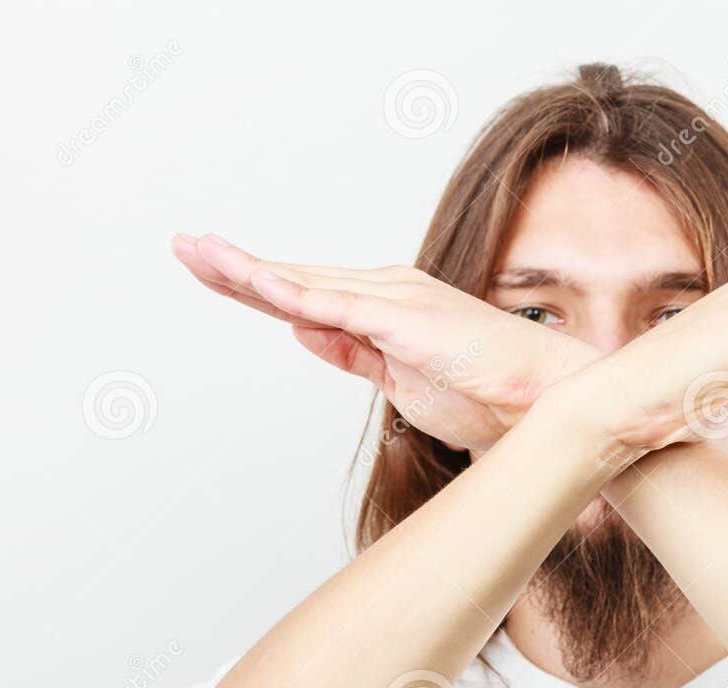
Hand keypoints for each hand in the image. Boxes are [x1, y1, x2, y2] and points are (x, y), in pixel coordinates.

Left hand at [170, 235, 596, 451]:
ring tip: (199, 253)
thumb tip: (302, 330)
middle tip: (184, 246)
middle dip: (235, 265)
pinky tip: (255, 283)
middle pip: (295, 278)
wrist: (543, 401)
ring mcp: (395, 301)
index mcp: (384, 309)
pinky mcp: (404, 319)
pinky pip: (337, 306)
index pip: (305, 294)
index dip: (254, 283)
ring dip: (249, 269)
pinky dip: (293, 294)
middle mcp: (385, 292)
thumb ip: (350, 352)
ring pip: (306, 283)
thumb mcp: (398, 380)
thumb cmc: (487, 395)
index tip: (212, 271)